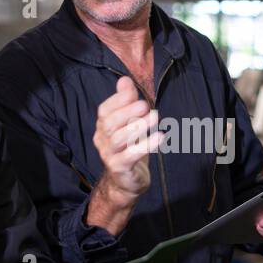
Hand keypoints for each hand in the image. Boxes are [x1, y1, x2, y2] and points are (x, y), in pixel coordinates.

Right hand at [87, 76, 160, 233]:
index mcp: (103, 127)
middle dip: (127, 112)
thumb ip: (126, 103)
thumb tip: (124, 80)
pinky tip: (160, 137)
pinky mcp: (120, 168)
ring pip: (119, 139)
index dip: (118, 100)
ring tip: (155, 117)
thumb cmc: (129, 149)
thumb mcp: (128, 124)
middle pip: (109, 123)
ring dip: (137, 127)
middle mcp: (102, 140)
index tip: (134, 92)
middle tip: (145, 105)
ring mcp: (109, 155)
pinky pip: (131, 156)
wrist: (126, 183)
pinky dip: (146, 145)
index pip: (104, 110)